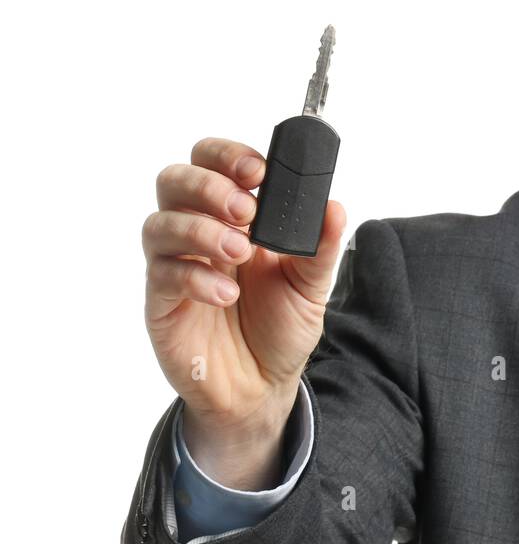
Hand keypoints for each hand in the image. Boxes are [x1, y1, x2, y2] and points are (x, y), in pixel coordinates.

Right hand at [143, 136, 346, 435]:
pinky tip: (227, 294)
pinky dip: (196, 277)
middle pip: (174, 180)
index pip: (212, 164)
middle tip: (247, 211)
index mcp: (235, 219)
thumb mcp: (312, 286)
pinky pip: (162, 275)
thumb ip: (321, 247)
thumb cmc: (279, 329)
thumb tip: (334, 207)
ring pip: (160, 223)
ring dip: (202, 230)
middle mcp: (199, 234)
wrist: (262, 387)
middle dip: (209, 186)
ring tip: (240, 252)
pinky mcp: (162, 302)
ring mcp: (176, 265)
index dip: (228, 156)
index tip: (260, 172)